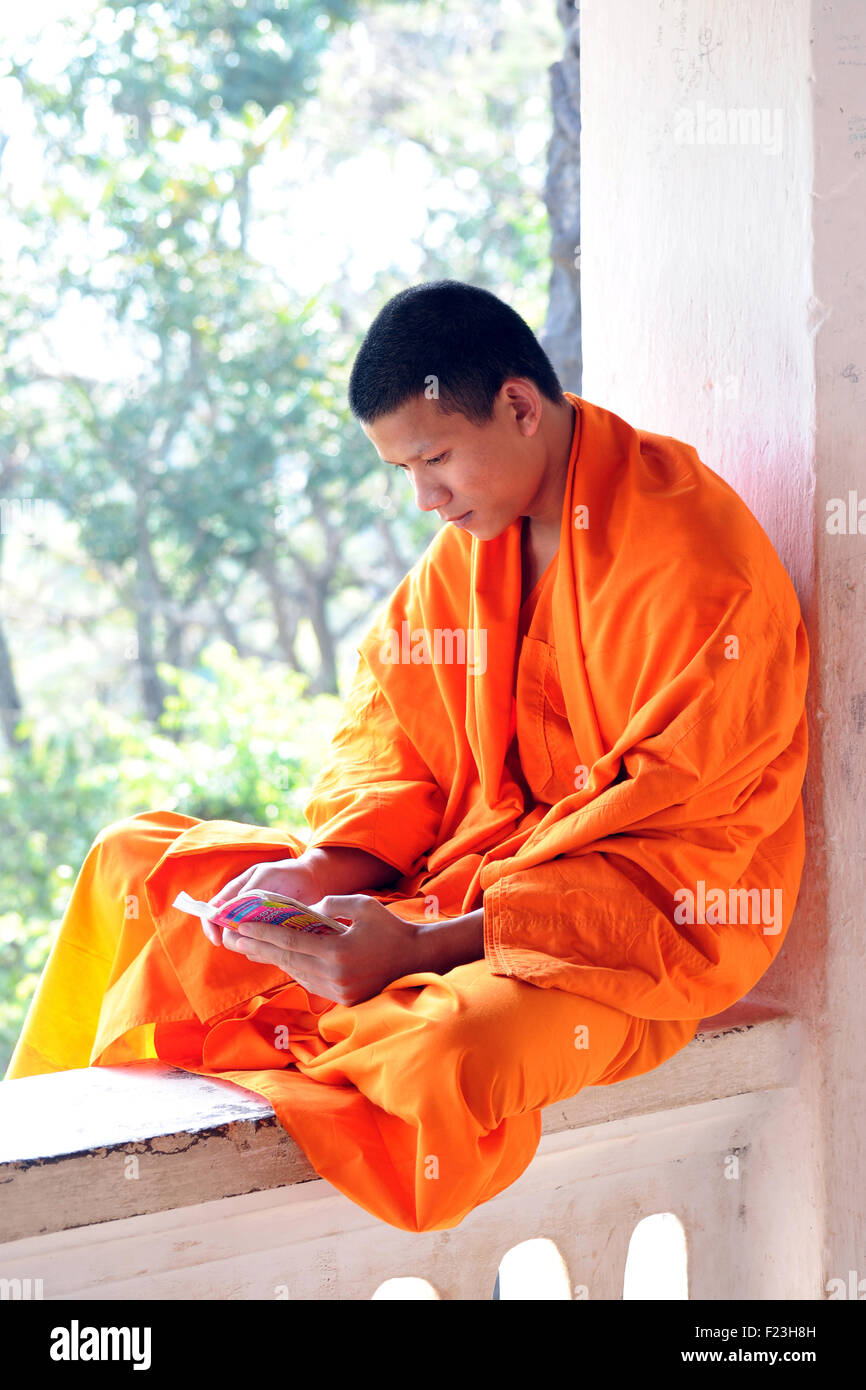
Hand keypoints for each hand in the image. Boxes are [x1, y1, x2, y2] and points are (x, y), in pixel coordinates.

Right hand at [200, 855, 320, 947]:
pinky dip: (264, 951)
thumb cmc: (289, 872)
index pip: (214, 911)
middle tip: (249, 941)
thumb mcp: (267, 875)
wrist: (315, 879)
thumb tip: (229, 910)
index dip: (211, 926)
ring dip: (251, 946)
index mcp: (237, 892)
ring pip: (244, 942)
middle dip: (234, 939)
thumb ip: (248, 890)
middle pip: (228, 932)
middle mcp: (244, 910)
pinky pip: (261, 948)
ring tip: (267, 944)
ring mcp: (258, 923)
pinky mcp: (272, 934)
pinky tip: (276, 949)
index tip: (217, 939)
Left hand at [221, 893, 426, 1005]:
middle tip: (231, 936)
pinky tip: (278, 959)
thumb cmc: (391, 929)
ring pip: (295, 972)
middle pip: (286, 960)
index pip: (290, 942)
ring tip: (247, 947)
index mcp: (338, 952)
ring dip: (271, 959)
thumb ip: (331, 905)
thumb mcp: (363, 906)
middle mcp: (334, 975)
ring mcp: (337, 990)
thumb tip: (306, 913)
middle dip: (257, 947)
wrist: (417, 961)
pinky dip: (291, 968)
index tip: (240, 926)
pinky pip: (309, 981)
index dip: (262, 934)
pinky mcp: (341, 998)